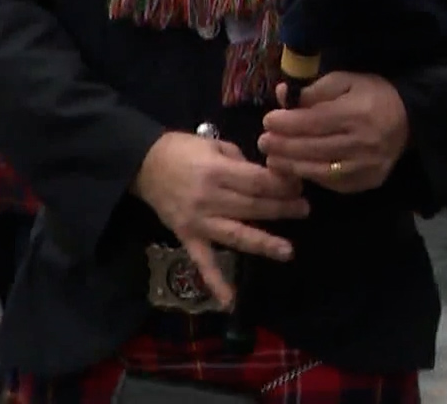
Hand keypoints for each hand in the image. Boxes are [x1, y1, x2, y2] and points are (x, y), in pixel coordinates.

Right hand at [131, 132, 308, 307]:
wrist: (141, 164)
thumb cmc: (181, 149)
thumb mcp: (214, 145)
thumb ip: (240, 161)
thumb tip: (266, 178)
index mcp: (217, 172)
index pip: (257, 181)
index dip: (281, 184)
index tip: (298, 186)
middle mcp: (209, 199)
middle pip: (252, 207)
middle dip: (282, 208)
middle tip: (304, 210)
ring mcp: (198, 222)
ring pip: (236, 235)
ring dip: (263, 243)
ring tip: (287, 251)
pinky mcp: (187, 237)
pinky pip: (203, 262)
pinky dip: (216, 282)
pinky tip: (230, 302)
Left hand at [259, 72, 410, 194]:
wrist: (408, 119)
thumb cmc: (371, 95)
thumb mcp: (344, 81)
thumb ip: (313, 89)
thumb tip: (283, 95)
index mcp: (356, 113)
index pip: (314, 121)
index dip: (287, 123)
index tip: (267, 121)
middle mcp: (362, 142)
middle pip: (314, 147)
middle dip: (283, 146)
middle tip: (262, 142)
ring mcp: (365, 166)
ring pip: (320, 169)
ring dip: (291, 166)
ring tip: (272, 159)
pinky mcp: (366, 181)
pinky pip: (332, 183)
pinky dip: (310, 176)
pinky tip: (293, 170)